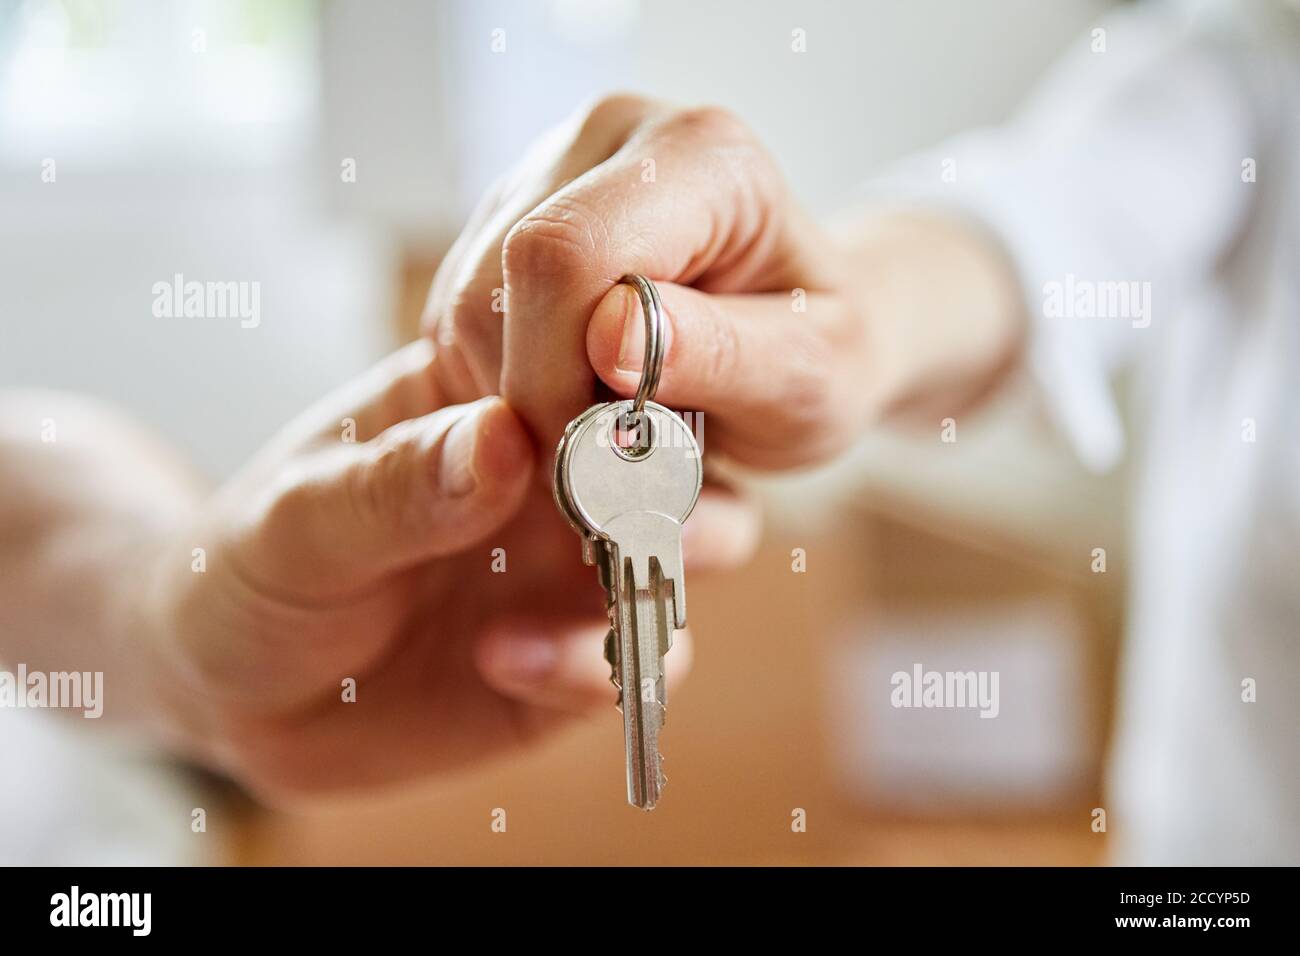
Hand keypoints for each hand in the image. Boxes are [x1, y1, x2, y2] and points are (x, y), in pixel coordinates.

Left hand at [140, 341, 753, 801]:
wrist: (230, 689)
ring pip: (695, 547)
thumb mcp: (300, 518)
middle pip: (677, 445)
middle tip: (645, 503)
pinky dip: (595, 664)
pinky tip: (504, 661)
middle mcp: (558, 476)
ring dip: (665, 564)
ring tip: (597, 586)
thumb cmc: (253, 567)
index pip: (597, 354)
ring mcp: (572, 567)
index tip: (626, 398)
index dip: (629, 366)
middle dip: (679, 470)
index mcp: (498, 399)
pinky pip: (632, 659)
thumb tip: (504, 434)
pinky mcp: (571, 659)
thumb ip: (396, 483)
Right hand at [422, 95, 875, 468]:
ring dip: (519, 397)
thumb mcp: (812, 374)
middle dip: (537, 397)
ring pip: (466, 306)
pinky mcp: (512, 218)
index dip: (558, 372)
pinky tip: (577, 398)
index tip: (602, 453)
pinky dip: (506, 382)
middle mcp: (612, 140)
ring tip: (604, 427)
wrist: (811, 325)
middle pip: (498, 283)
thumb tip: (608, 336)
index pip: (566, 253)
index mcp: (701, 155)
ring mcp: (550, 172)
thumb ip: (723, 353)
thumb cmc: (825, 346)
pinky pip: (463, 318)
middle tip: (605, 460)